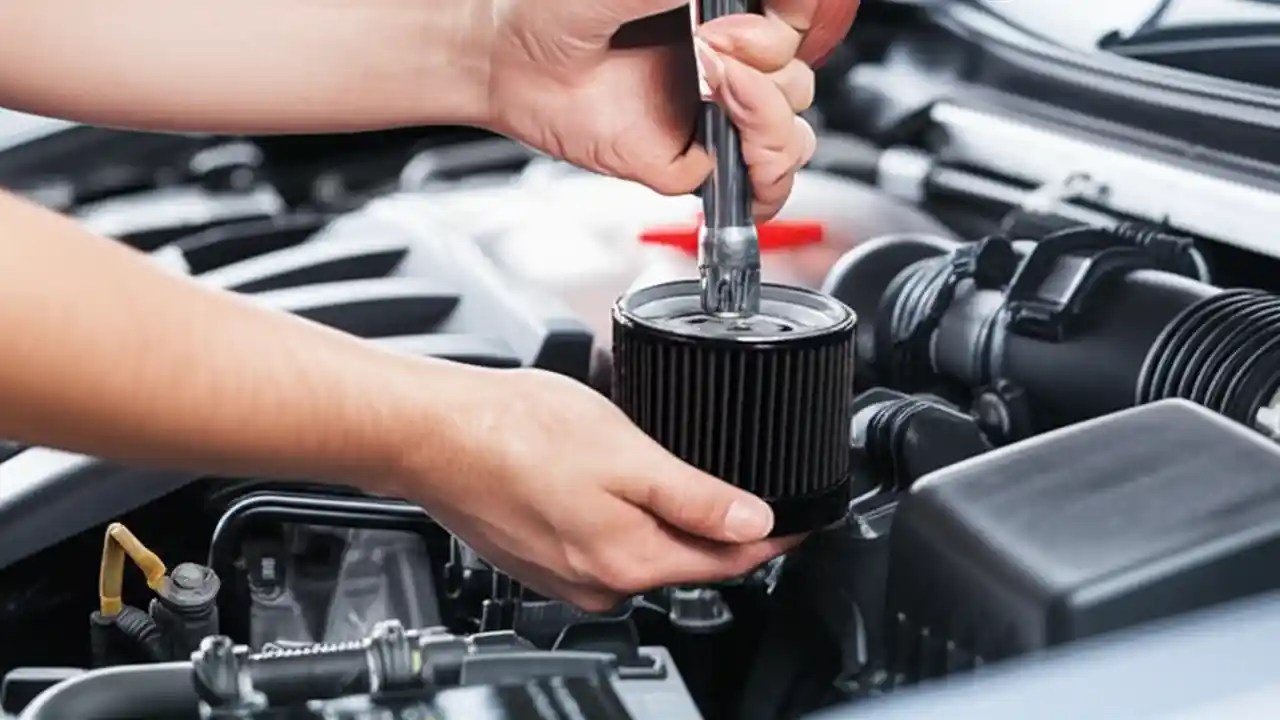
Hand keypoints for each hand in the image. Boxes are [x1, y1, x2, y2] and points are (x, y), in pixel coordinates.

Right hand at [399, 368, 800, 611]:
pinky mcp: (540, 557)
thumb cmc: (515, 433)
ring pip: (645, 551)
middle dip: (726, 529)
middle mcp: (600, 582)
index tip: (801, 517)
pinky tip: (621, 484)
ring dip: (674, 521)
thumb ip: (696, 497)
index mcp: (629, 560)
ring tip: (689, 480)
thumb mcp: (627, 454)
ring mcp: (566, 574)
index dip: (773, 534)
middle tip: (754, 489)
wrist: (431, 433)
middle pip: (688, 560)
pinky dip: (628, 519)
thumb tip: (756, 524)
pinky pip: (605, 543)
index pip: (729, 561)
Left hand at [477, 0, 858, 219]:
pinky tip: (736, 142)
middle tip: (709, 40)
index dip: (797, 22)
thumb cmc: (554, 6)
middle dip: (768, 61)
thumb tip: (763, 1)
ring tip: (713, 80)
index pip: (800, 27)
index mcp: (726, 17)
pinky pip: (752, 188)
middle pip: (801, 83)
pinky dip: (761, 177)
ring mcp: (708, 119)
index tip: (771, 9)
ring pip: (791, 136)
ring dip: (769, 113)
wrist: (504, 58)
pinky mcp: (684, 162)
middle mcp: (725, 68)